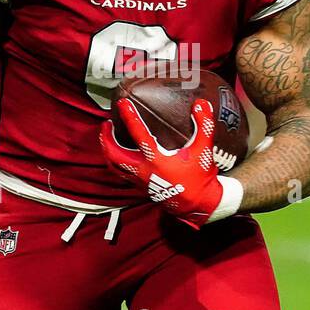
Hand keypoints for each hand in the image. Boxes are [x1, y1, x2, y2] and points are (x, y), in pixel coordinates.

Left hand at [100, 98, 222, 229]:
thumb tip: (201, 104)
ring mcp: (140, 181)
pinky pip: (122, 174)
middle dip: (106, 138)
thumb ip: (203, 125)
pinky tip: (120, 155)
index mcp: (157, 160)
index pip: (138, 135)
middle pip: (114, 154)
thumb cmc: (200, 178)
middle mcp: (144, 171)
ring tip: (108, 138)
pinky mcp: (141, 188)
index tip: (123, 104)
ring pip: (114, 166)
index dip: (130, 117)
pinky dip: (116, 162)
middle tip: (106, 124)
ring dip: (108, 151)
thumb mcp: (204, 150)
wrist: (198, 204)